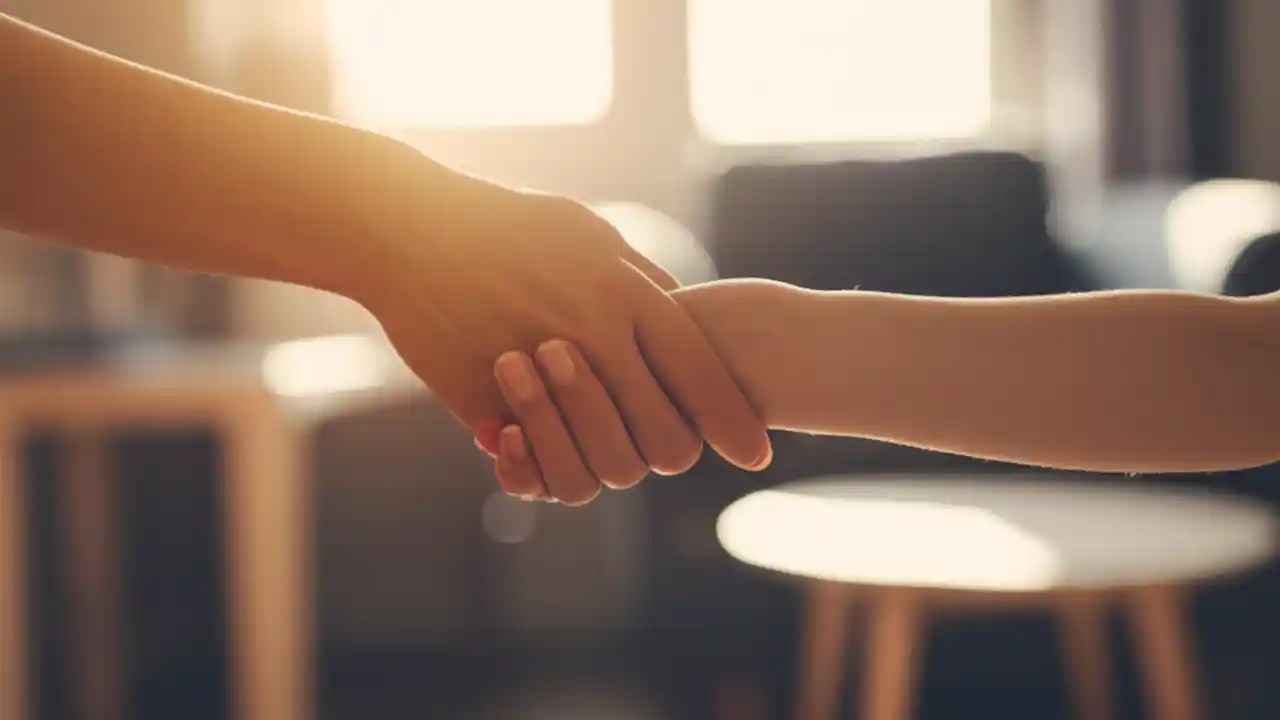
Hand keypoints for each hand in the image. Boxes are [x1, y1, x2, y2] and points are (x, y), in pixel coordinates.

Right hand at [348, 152, 770, 503]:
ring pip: (604, 462)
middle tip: (666, 447)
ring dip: (602, 455)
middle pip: (666, 435)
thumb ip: (641, 277)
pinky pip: (532, 462)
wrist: (404, 227)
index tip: (756, 453)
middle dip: (676, 452)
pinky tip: (530, 442)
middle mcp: (588, 335)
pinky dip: (539, 462)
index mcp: (621, 290)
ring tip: (589, 436)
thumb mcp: (586, 232)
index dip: (735, 421)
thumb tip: (689, 310)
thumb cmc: (503, 225)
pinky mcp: (483, 404)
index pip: (702, 372)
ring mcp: (535, 374)